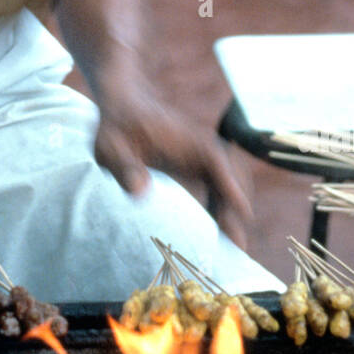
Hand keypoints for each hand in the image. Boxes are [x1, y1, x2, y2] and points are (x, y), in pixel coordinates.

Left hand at [93, 86, 252, 248]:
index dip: (231, 188)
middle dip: (236, 210)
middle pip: (233, 179)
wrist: (123, 106)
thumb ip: (124, 168)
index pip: (217, 163)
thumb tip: (140, 192)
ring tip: (232, 247)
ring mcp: (204, 158)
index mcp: (187, 140)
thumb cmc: (115, 127)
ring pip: (231, 186)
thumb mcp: (110, 147)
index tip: (242, 213)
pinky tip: (221, 235)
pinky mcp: (200, 167)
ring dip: (233, 213)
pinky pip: (220, 190)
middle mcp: (203, 149)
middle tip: (235, 247)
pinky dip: (223, 210)